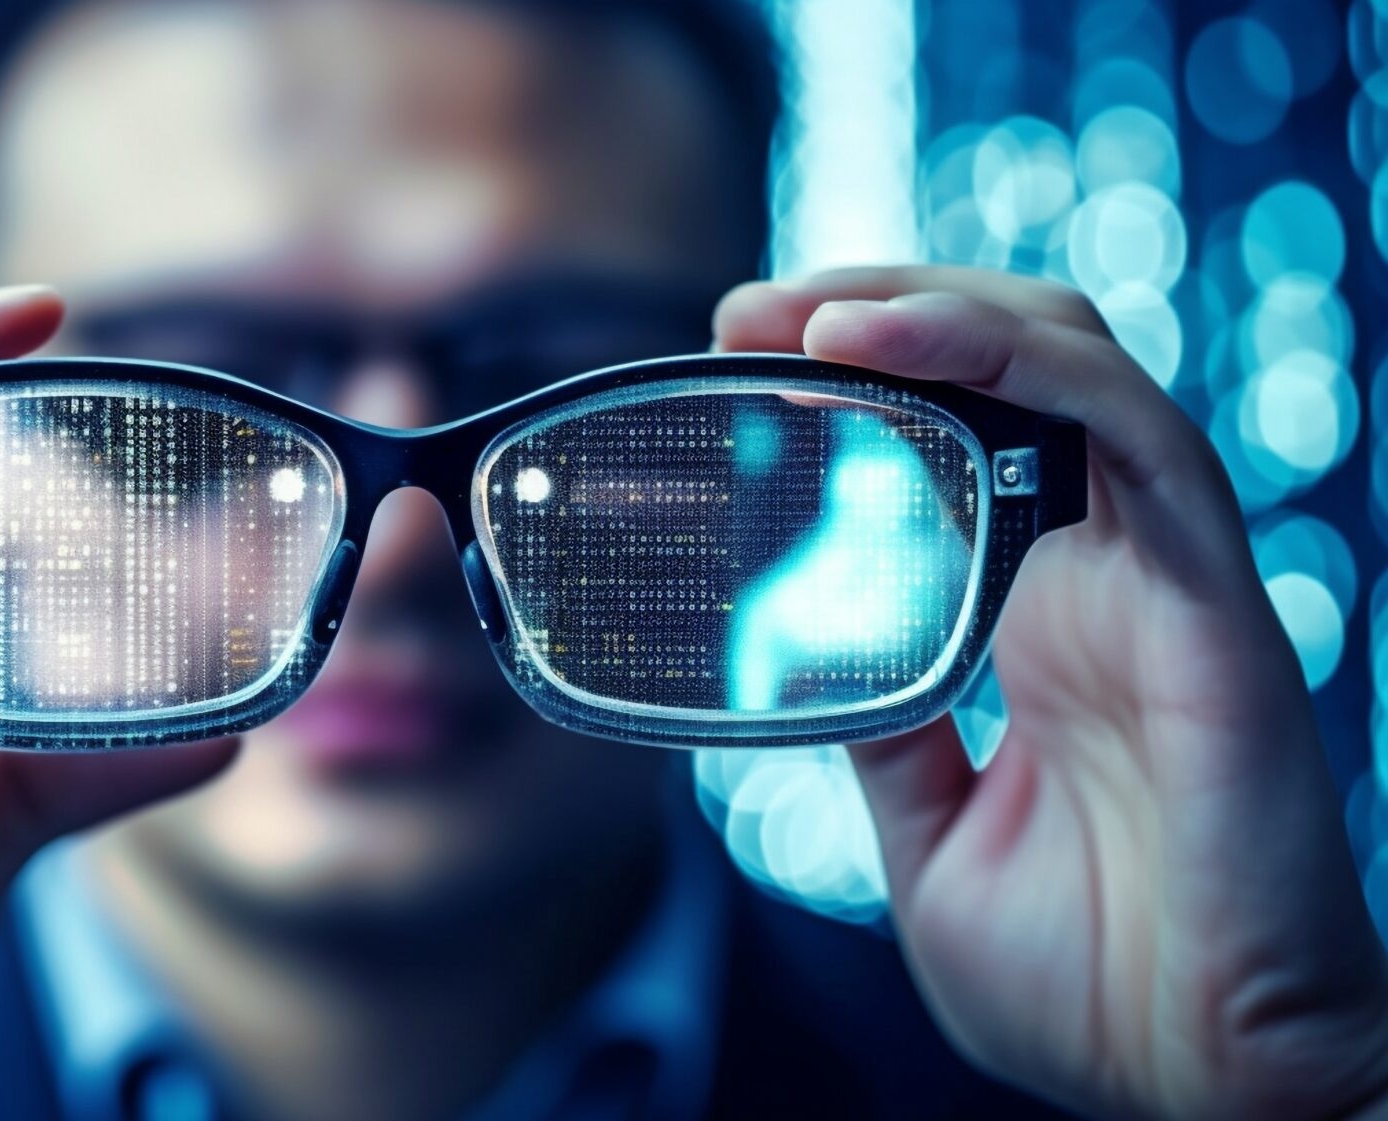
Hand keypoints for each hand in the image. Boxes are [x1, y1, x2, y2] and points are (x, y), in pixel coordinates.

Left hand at [715, 267, 1387, 1120]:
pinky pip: (1133, 433)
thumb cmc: (1091, 984)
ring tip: (801, 310)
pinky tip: (889, 347)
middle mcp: (1100, 574)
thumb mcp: (926, 831)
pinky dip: (1016, 363)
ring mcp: (1159, 576)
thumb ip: (881, 729)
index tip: (738, 359)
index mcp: (1035, 621)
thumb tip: (795, 653)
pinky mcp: (1210, 602)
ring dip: (934, 308)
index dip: (860, 376)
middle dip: (882, 308)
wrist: (1200, 1086)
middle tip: (750, 310)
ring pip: (1072, 360)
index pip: (959, 437)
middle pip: (1008, 364)